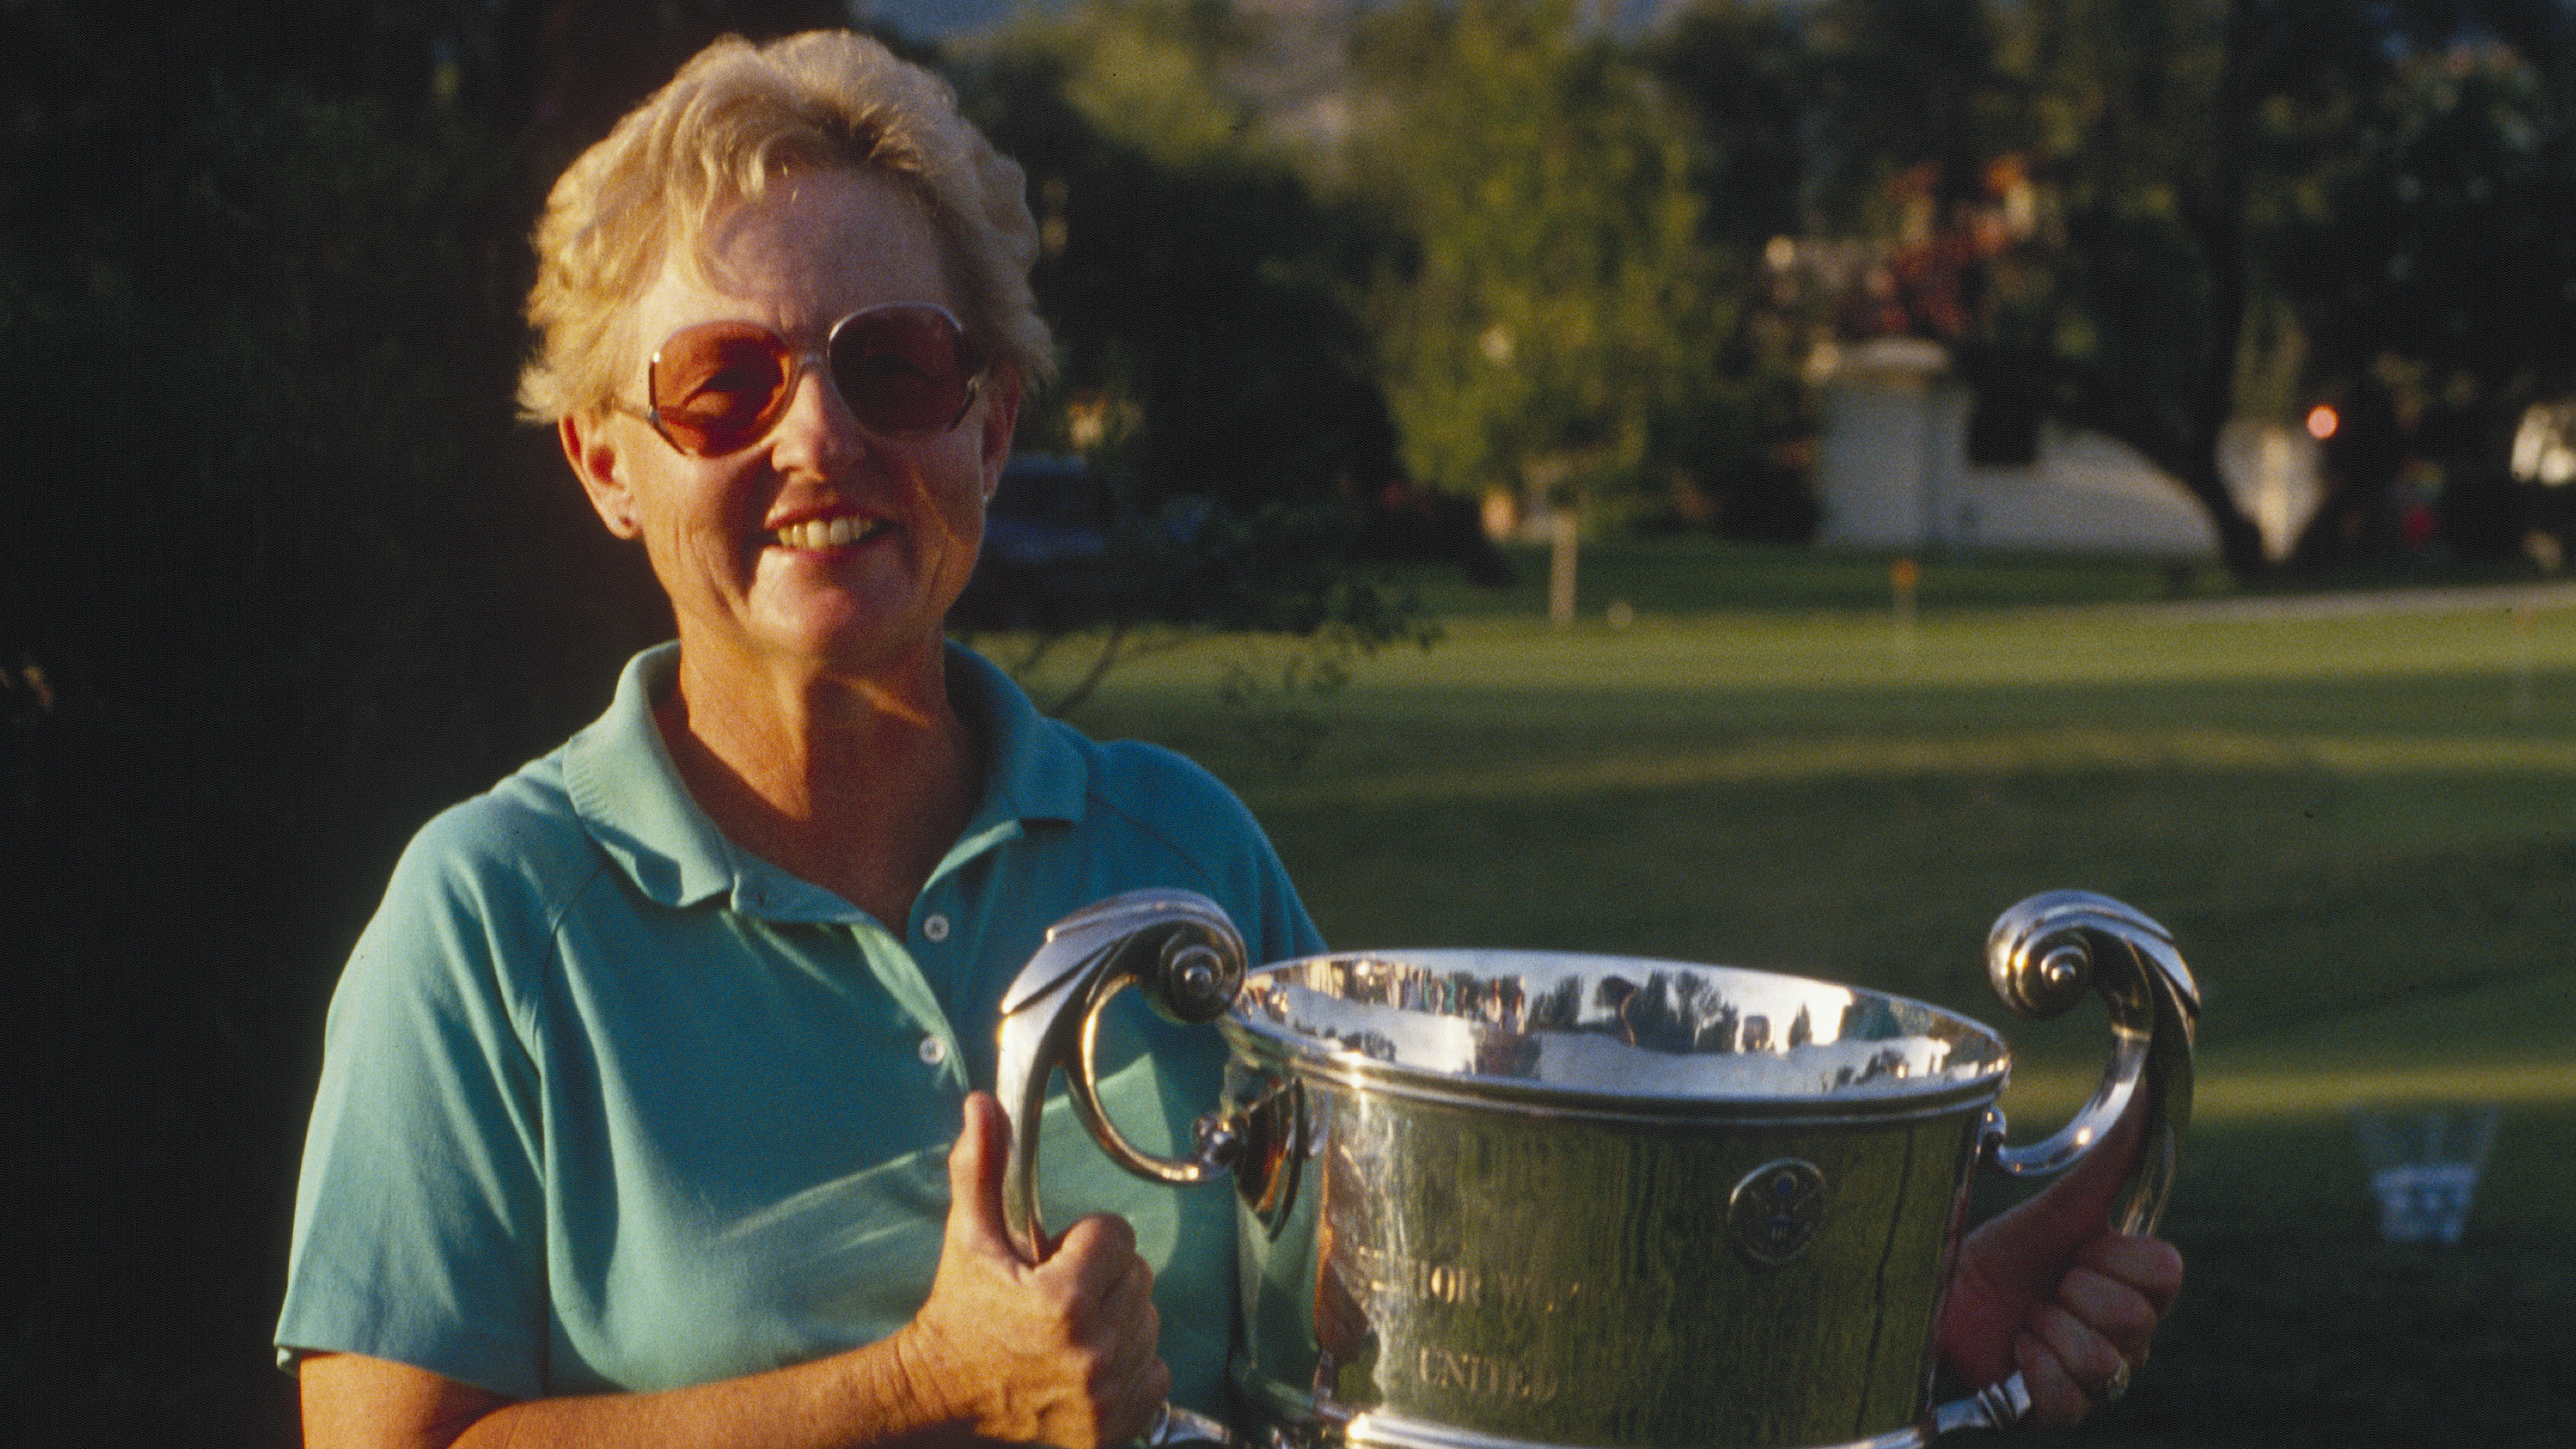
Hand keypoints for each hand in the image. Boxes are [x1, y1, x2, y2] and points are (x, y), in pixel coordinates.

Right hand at [894, 1092, 1170, 1447]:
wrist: (940, 1401)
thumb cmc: (958, 1315)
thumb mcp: (968, 1239)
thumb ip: (980, 1168)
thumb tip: (983, 1104)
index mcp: (1062, 1301)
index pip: (1118, 1236)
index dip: (1084, 1240)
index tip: (1052, 1258)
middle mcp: (1092, 1351)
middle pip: (1138, 1277)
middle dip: (1102, 1277)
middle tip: (1054, 1295)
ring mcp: (1106, 1395)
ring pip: (1149, 1322)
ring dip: (1117, 1319)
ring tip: (1067, 1330)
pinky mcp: (1114, 1428)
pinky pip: (1156, 1373)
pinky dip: (1129, 1366)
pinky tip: (1085, 1363)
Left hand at [1935, 1097, 2184, 1427]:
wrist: (1935, 1301)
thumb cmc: (1997, 1257)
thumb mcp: (2051, 1210)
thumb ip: (2106, 1163)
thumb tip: (2146, 1099)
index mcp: (2131, 1283)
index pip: (2167, 1270)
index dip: (2115, 1257)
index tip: (2076, 1250)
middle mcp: (2129, 1334)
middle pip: (2137, 1316)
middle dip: (2076, 1292)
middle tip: (2045, 1286)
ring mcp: (2101, 1377)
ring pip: (2107, 1361)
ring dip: (2051, 1331)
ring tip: (2025, 1319)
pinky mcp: (2065, 1410)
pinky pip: (2073, 1398)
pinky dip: (2033, 1370)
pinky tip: (2015, 1353)